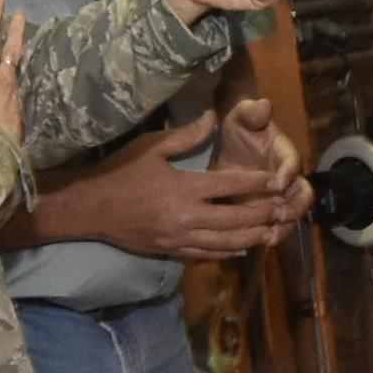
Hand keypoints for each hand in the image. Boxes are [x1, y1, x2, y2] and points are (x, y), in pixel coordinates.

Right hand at [84, 111, 305, 259]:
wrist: (90, 208)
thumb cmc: (120, 172)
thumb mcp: (151, 147)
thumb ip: (186, 135)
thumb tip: (213, 117)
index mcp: (184, 187)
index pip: (230, 184)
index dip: (257, 183)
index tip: (277, 181)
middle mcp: (186, 216)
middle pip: (235, 218)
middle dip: (261, 214)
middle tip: (282, 209)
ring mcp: (178, 238)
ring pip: (225, 243)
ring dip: (251, 238)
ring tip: (271, 232)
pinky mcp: (170, 252)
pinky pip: (205, 256)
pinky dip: (226, 253)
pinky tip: (241, 249)